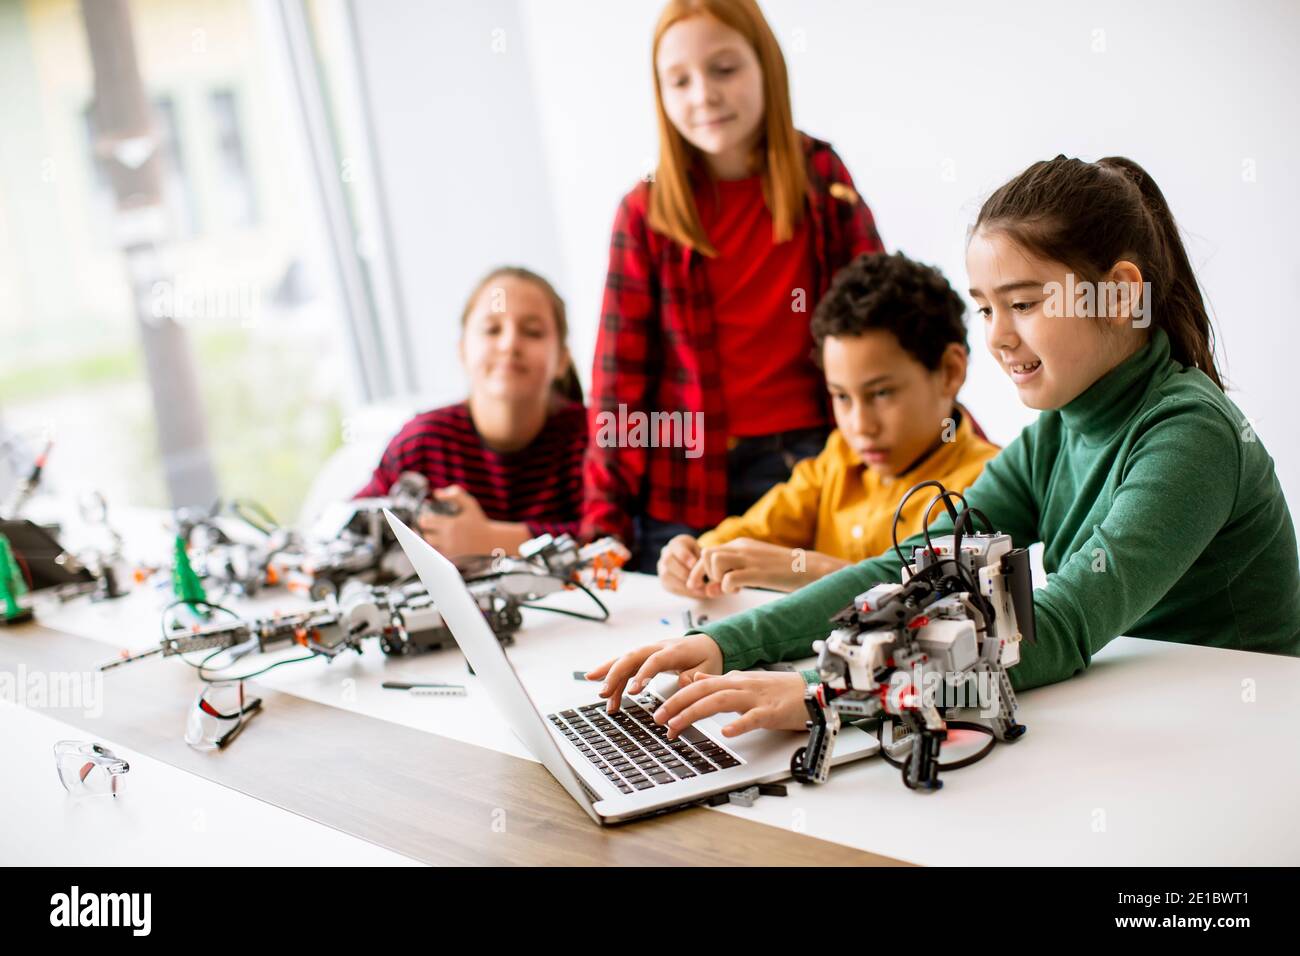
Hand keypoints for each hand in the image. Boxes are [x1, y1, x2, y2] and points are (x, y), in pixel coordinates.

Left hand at [418, 485, 524, 556]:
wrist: (490, 541)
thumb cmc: (479, 522)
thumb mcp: (470, 504)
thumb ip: (455, 494)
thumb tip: (437, 493)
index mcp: (450, 524)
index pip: (425, 522)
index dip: (423, 519)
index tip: (425, 518)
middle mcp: (448, 539)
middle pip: (425, 535)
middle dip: (423, 530)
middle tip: (424, 526)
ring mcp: (449, 550)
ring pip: (428, 546)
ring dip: (427, 540)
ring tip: (429, 534)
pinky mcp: (451, 558)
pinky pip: (435, 554)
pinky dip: (433, 549)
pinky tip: (437, 543)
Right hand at [585, 635, 723, 713]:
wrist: (707, 644)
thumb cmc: (707, 657)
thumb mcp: (710, 667)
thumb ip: (696, 675)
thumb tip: (684, 683)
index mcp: (674, 650)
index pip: (654, 660)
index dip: (642, 675)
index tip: (633, 692)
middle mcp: (657, 648)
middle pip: (632, 657)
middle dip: (615, 673)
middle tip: (604, 692)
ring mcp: (649, 652)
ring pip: (625, 660)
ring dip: (610, 676)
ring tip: (602, 696)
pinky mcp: (645, 659)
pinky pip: (627, 667)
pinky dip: (615, 680)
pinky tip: (607, 695)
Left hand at [654, 670, 808, 737]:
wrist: (812, 691)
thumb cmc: (779, 691)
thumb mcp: (744, 682)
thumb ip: (719, 682)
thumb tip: (694, 679)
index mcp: (734, 680)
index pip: (698, 685)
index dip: (677, 698)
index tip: (659, 712)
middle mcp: (741, 685)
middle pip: (703, 691)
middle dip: (677, 704)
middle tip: (659, 720)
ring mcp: (755, 698)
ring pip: (720, 701)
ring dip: (695, 713)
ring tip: (677, 726)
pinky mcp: (771, 711)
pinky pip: (753, 717)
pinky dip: (739, 724)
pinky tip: (726, 732)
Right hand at [657, 534, 707, 596]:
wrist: (694, 566)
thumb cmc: (702, 558)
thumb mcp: (704, 554)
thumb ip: (704, 559)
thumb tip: (705, 569)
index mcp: (677, 543)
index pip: (676, 547)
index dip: (684, 556)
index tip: (694, 564)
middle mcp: (666, 553)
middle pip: (668, 560)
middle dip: (684, 572)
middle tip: (699, 581)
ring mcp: (662, 567)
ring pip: (666, 575)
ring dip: (684, 584)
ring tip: (700, 589)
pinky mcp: (664, 581)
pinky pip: (670, 586)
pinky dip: (684, 591)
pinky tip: (696, 593)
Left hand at [685, 538, 847, 595]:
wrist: (810, 568)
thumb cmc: (782, 570)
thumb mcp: (754, 566)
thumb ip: (732, 573)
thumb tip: (709, 589)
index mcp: (741, 544)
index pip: (707, 551)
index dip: (700, 570)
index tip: (702, 586)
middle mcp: (742, 548)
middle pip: (706, 554)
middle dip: (705, 574)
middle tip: (716, 588)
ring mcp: (750, 559)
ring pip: (714, 562)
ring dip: (716, 578)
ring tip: (729, 587)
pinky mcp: (758, 573)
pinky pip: (730, 579)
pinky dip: (728, 588)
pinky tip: (740, 591)